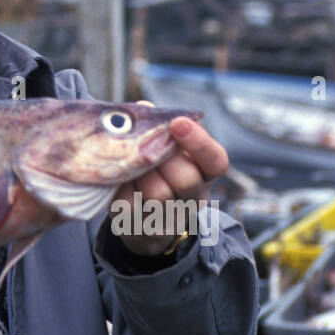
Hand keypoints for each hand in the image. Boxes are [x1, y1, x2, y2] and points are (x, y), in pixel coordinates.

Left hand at [112, 108, 228, 257]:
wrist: (143, 221)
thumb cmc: (156, 171)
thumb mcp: (164, 149)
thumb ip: (157, 126)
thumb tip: (144, 106)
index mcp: (204, 173)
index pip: (216, 160)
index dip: (199, 142)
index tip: (178, 122)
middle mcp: (193, 198)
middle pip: (187, 180)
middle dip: (162, 159)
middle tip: (145, 148)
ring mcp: (169, 218)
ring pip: (158, 195)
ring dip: (139, 174)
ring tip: (129, 164)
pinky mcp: (142, 229)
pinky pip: (129, 206)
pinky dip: (119, 189)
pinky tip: (118, 180)